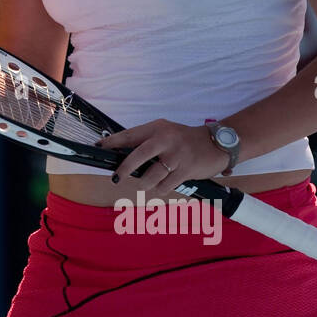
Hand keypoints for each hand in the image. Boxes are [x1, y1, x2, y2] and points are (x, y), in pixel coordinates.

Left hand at [96, 119, 231, 194]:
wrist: (217, 144)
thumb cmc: (185, 140)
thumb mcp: (166, 132)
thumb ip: (146, 141)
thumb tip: (121, 155)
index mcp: (157, 128)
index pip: (129, 135)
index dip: (112, 143)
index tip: (99, 148)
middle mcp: (165, 140)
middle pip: (137, 157)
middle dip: (124, 169)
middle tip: (116, 177)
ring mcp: (176, 156)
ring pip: (150, 177)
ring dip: (145, 184)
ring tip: (146, 183)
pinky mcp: (185, 170)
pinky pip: (164, 186)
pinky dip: (160, 189)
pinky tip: (164, 184)